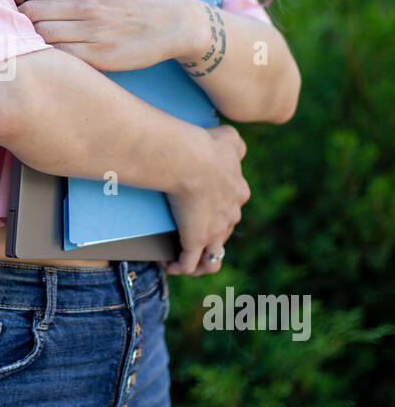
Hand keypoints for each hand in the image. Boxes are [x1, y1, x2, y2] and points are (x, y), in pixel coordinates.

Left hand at [7, 0, 199, 71]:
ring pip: (42, 37)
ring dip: (30, 37)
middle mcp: (86, 7)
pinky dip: (49, 55)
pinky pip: (60, 57)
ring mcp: (91, 34)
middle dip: (20, 15)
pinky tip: (49, 52)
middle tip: (19, 19)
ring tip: (30, 36)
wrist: (174, 24)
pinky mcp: (98, 57)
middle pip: (32, 12)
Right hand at [164, 124, 249, 274]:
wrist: (191, 160)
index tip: (201, 211)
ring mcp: (215, 231)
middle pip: (223, 233)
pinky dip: (179, 267)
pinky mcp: (196, 240)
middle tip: (188, 235)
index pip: (231, 209)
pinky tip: (168, 265)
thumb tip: (233, 146)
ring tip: (183, 261)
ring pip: (213, 257)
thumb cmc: (206, 146)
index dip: (218, 213)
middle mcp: (230, 215)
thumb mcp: (230, 139)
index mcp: (238, 192)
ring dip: (199, 261)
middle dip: (208, 237)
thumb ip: (235, 144)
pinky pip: (189, 264)